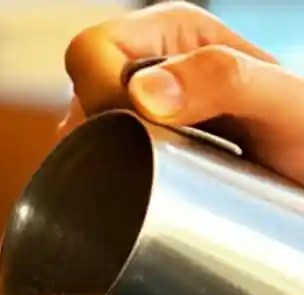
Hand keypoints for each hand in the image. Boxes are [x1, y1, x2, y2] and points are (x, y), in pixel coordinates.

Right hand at [61, 1, 303, 184]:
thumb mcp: (286, 106)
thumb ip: (226, 81)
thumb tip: (139, 93)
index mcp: (172, 34)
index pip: (92, 50)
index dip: (100, 92)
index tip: (142, 133)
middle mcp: (142, 67)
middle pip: (77, 97)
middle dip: (100, 137)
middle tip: (160, 166)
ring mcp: (128, 113)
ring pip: (76, 136)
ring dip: (100, 166)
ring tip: (156, 184)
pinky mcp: (123, 151)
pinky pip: (85, 165)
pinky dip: (99, 185)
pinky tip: (133, 197)